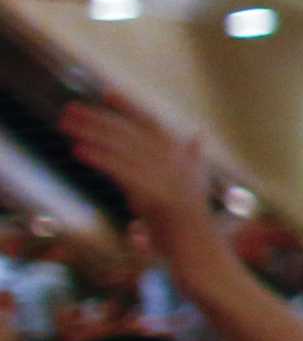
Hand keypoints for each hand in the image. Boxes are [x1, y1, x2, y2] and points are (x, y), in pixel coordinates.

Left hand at [61, 101, 216, 247]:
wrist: (199, 248)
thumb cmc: (191, 221)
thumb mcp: (194, 183)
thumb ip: (194, 158)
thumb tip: (197, 136)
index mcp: (180, 155)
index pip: (151, 123)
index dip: (130, 107)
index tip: (108, 92)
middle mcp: (173, 160)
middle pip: (127, 132)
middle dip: (96, 119)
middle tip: (69, 110)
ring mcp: (164, 175)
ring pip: (120, 147)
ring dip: (90, 133)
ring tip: (65, 125)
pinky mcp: (153, 192)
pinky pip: (119, 170)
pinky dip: (98, 158)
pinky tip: (78, 150)